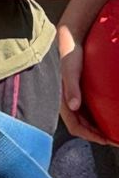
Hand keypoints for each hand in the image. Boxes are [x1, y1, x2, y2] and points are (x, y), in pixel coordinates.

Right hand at [59, 23, 115, 144]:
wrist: (70, 37)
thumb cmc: (69, 53)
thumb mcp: (70, 69)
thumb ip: (71, 87)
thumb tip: (73, 106)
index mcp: (63, 99)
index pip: (75, 126)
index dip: (91, 136)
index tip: (108, 140)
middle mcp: (67, 101)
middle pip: (81, 126)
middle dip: (97, 135)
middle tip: (116, 139)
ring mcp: (73, 97)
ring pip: (85, 120)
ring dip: (98, 128)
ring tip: (114, 131)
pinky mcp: (78, 91)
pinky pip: (87, 111)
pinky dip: (97, 118)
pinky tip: (108, 116)